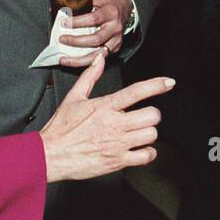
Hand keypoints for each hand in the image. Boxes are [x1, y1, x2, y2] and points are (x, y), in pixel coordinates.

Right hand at [40, 49, 170, 181]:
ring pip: (151, 134)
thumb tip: (99, 59)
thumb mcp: (73, 98)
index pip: (137, 91)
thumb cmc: (61, 128)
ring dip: (149, 133)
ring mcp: (117, 143)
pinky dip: (147, 153)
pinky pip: (146, 156)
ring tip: (139, 133)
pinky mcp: (117, 161)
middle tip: (144, 117)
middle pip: (152, 115)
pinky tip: (139, 150)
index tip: (169, 83)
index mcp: (105, 106)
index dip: (157, 85)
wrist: (51, 154)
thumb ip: (89, 76)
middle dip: (151, 115)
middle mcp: (114, 124)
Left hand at [59, 0, 133, 66]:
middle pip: (96, 39)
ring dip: (79, 59)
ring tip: (63, 59)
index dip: (77, 22)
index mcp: (111, 12)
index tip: (63, 23)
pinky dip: (86, 62)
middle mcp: (115, 27)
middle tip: (62, 39)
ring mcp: (116, 39)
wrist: (126, 4)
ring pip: (98, 54)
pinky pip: (100, 58)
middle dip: (76, 42)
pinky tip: (73, 61)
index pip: (94, 19)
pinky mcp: (115, 47)